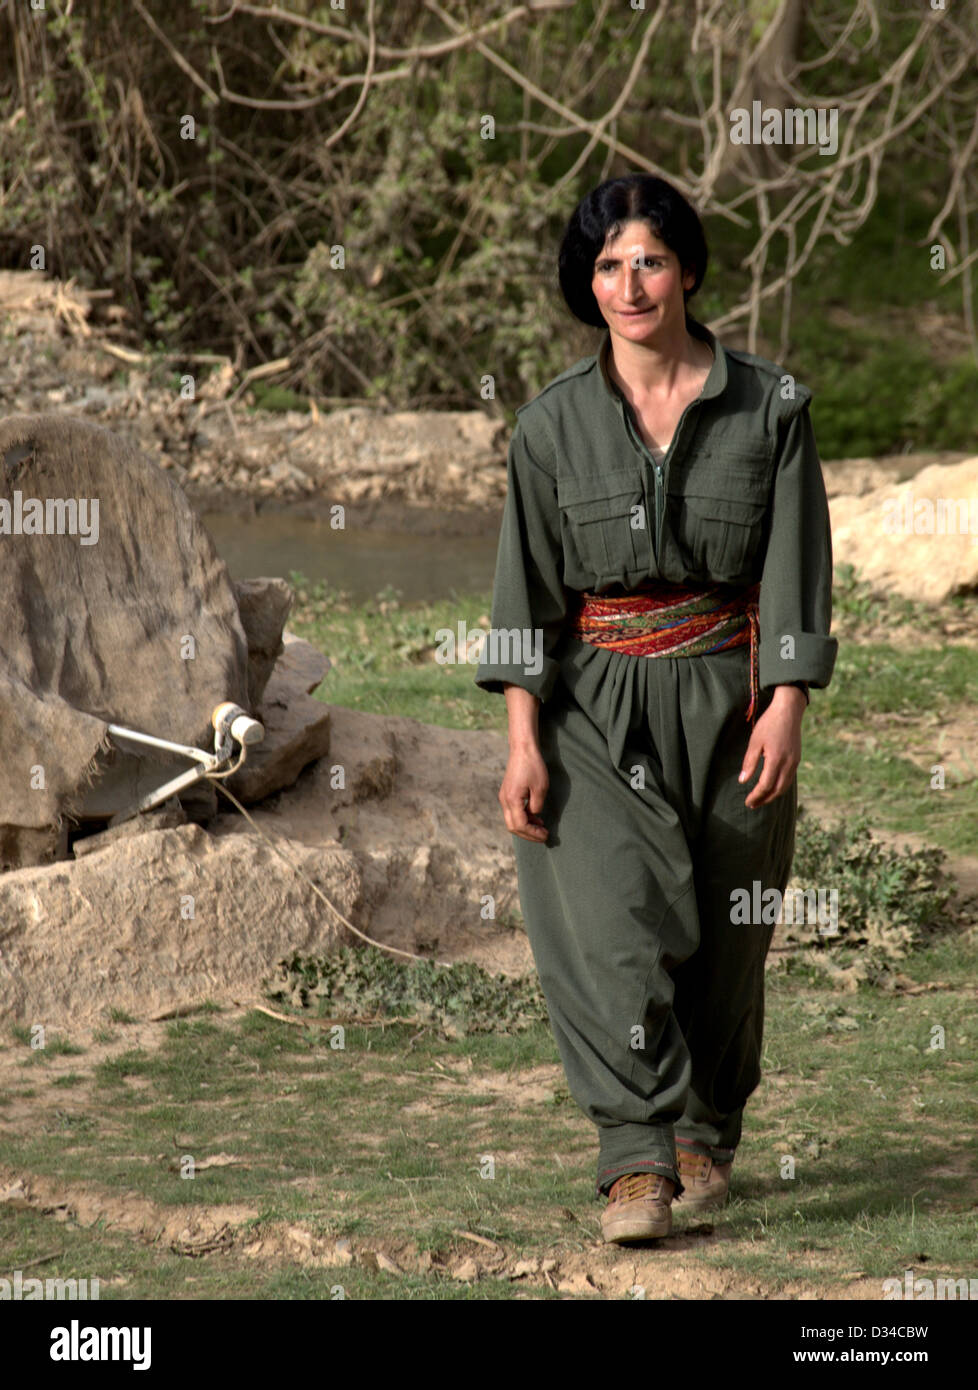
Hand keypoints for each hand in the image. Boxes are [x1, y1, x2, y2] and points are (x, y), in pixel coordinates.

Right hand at [499, 743, 549, 841]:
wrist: (523, 749)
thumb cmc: (533, 766)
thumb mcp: (540, 787)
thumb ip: (537, 805)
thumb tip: (534, 814)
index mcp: (512, 800)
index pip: (520, 825)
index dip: (533, 833)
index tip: (546, 835)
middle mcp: (504, 800)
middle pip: (513, 826)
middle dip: (528, 834)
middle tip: (544, 836)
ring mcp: (504, 797)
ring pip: (512, 820)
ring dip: (526, 827)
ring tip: (542, 828)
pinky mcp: (507, 793)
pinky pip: (512, 812)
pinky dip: (523, 818)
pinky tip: (535, 817)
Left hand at [739, 685, 804, 807]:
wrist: (789, 710)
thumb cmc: (769, 724)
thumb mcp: (755, 742)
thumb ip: (750, 762)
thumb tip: (743, 781)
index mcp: (776, 760)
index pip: (765, 786)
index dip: (756, 796)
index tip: (748, 802)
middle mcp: (788, 764)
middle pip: (777, 790)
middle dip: (765, 799)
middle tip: (753, 804)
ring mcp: (794, 762)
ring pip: (785, 786)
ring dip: (773, 795)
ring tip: (761, 799)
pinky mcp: (797, 759)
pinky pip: (789, 778)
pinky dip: (780, 786)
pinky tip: (772, 786)